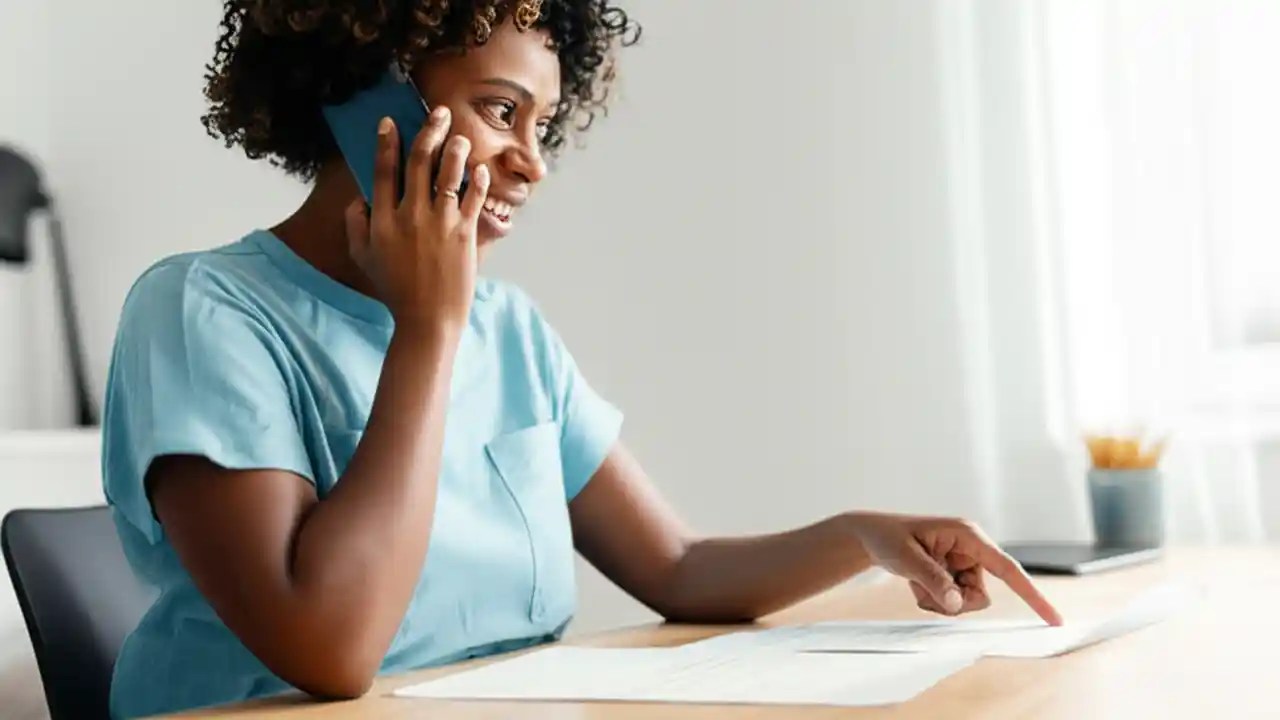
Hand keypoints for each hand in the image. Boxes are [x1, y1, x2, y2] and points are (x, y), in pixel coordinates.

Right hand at [344, 107, 490, 333]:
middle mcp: (410, 216)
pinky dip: (478, 181)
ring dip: (456, 150)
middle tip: (440, 113)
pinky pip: (474, 198)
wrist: (428, 318)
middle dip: (429, 132)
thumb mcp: (363, 257)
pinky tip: (480, 169)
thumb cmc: (395, 289)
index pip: (383, 170)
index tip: (391, 122)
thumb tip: (359, 198)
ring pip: (448, 174)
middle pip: (418, 162)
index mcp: (383, 219)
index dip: (387, 143)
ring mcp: (439, 223)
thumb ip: (356, 224)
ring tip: (460, 136)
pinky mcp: (465, 234)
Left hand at [846, 512, 1062, 624]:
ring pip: (967, 602)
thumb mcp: (907, 558)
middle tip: (923, 585)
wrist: (871, 537)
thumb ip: (933, 579)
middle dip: (953, 600)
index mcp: (968, 535)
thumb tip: (958, 603)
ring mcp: (964, 564)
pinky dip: (934, 600)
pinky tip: (917, 582)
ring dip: (940, 601)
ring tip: (916, 580)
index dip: (1032, 595)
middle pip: (981, 596)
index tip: (1054, 620)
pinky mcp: (955, 575)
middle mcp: (972, 549)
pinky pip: (954, 602)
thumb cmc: (888, 538)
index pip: (1008, 568)